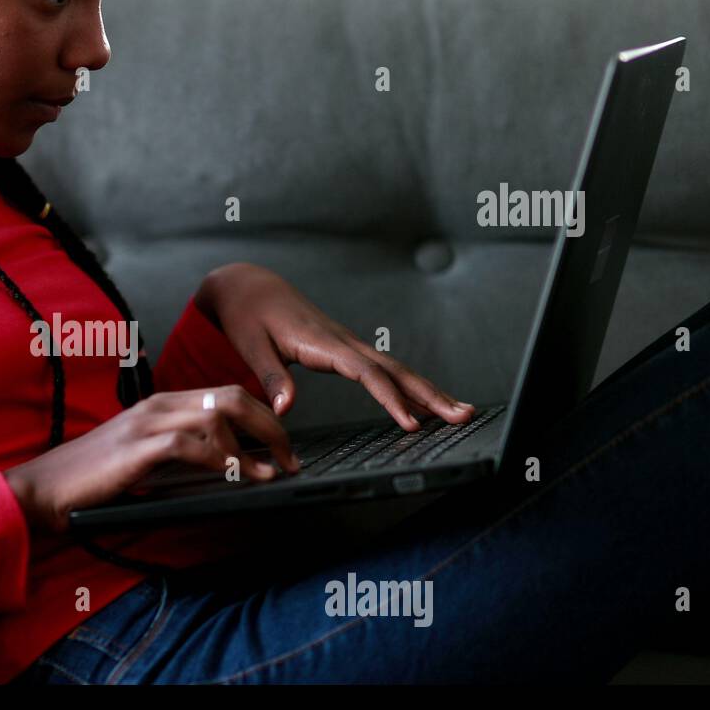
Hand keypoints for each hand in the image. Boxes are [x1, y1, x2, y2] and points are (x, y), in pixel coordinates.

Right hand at [4, 385, 301, 532]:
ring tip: (271, 470)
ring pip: (218, 412)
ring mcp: (146, 423)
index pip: (222, 394)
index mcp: (158, 405)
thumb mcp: (140, 461)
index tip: (280, 447)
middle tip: (290, 456)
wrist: (42, 488)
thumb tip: (225, 466)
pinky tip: (240, 476)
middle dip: (269, 424)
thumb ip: (177, 455)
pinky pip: (193, 443)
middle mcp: (156, 405)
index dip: (260, 416)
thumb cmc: (89, 480)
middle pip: (230, 395)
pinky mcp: (138, 448)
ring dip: (254, 443)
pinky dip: (224, 459)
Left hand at [195, 262, 474, 431]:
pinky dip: (408, 384)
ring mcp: (347, 343)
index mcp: (322, 342)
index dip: (390, 398)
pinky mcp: (345, 347)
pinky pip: (384, 367)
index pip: (366, 373)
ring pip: (396, 368)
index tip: (411, 423)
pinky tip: (424, 399)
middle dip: (431, 394)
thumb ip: (271, 378)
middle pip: (395, 370)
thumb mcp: (251, 347)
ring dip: (428, 390)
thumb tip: (284, 410)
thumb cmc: (247, 316)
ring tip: (460, 411)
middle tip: (462, 416)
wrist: (249, 286)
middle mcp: (342, 341)